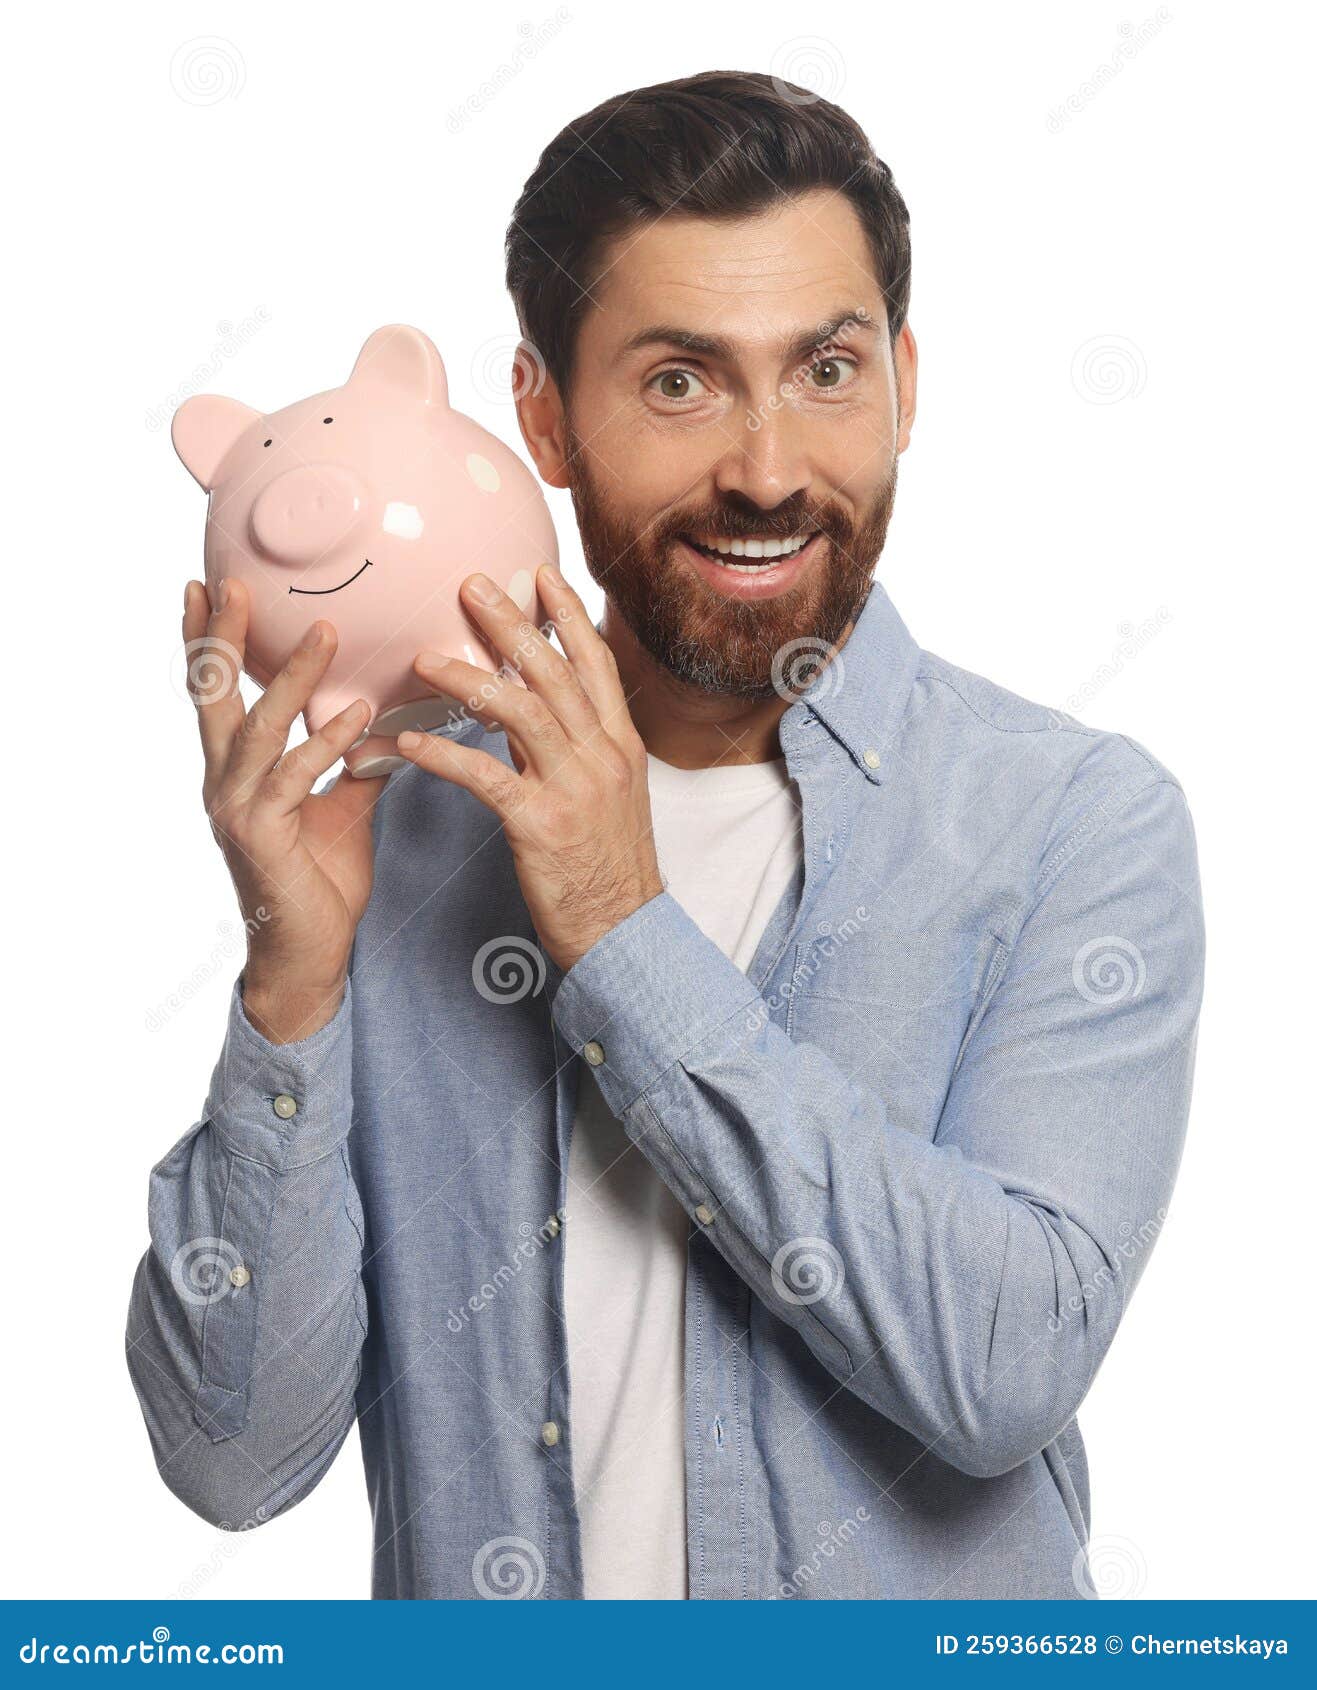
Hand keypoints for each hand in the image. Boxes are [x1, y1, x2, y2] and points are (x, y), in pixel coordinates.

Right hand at [184, 577, 387, 1042]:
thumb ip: (350, 763)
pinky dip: (326, 742)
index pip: (217, 694)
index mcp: (236, 772)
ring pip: (261, 727)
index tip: (204, 587)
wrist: (310, 954)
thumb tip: (378, 718)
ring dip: (295, 676)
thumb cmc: (320, 883)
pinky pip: (295, 776)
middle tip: (233, 581)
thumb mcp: (341, 809)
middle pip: (216, 696)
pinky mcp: (262, 835)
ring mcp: (237, 807)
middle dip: (223, 637)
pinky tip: (356, 715)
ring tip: (325, 631)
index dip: (208, 642)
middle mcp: (225, 782)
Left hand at [395, 564, 663, 972]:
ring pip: (521, 713)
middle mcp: (602, 757)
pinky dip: (446, 754)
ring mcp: (574, 789)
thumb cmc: (610, 870)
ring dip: (469, 678)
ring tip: (424, 657)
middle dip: (511, 624)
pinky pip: (486, 778)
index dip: (568, 615)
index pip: (595, 664)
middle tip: (470, 584)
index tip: (540, 573)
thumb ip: (577, 749)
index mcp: (620, 746)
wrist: (625, 935)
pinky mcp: (541, 826)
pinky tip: (409, 742)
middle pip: (554, 673)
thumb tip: (540, 710)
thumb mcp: (610, 797)